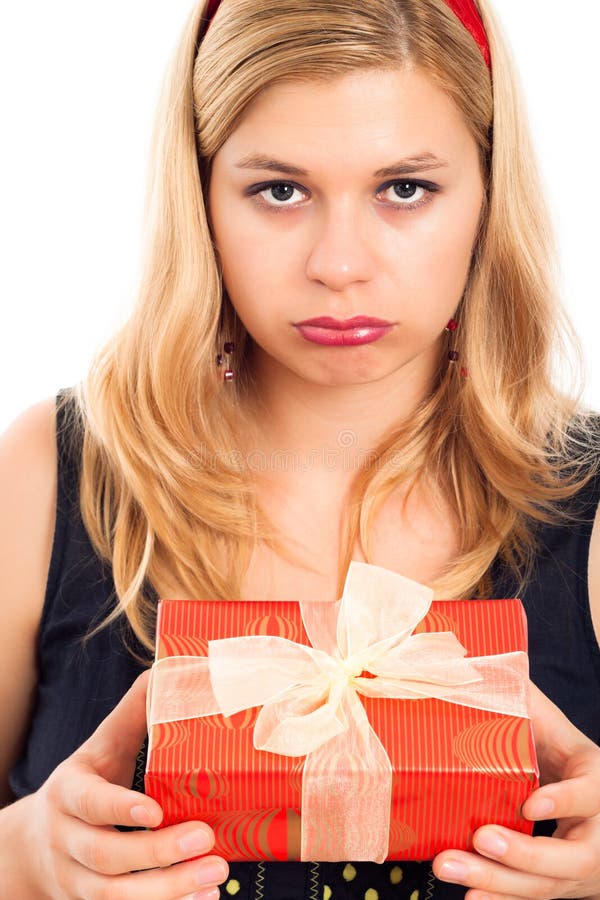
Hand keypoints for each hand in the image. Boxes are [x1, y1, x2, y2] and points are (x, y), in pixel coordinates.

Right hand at [0, 669, 228, 898]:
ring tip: (215, 875)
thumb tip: (170, 669)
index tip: (156, 810)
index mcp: (69, 793)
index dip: (120, 809)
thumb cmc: (87, 782)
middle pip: (107, 856)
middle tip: (207, 840)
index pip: (90, 803)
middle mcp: (68, 841)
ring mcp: (77, 882)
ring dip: (167, 891)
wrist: (35, 845)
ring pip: (115, 897)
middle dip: (158, 853)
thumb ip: (134, 713)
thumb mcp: (102, 746)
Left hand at [432, 681, 599, 898]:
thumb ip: (526, 701)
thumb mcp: (555, 727)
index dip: (564, 800)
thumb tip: (491, 665)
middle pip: (572, 856)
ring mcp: (581, 867)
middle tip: (481, 838)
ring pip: (547, 884)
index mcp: (596, 782)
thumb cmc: (563, 756)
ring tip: (451, 866)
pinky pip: (532, 898)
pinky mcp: (559, 885)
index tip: (531, 803)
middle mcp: (598, 831)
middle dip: (524, 854)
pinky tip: (470, 897)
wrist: (594, 804)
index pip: (590, 793)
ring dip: (499, 881)